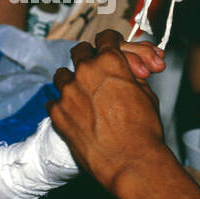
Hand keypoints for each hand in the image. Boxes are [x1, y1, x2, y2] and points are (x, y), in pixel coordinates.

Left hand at [48, 30, 167, 196]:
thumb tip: (125, 70)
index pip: (106, 38)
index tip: (111, 47)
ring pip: (62, 75)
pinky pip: (53, 101)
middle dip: (91, 57)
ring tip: (86, 93)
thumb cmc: (144, 129)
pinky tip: (74, 112)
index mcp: (110, 62)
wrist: (130, 161)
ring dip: (73, 80)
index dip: (111, 41)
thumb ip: (130, 75)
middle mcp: (84, 72)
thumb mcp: (146, 93)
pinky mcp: (57, 113)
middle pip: (80, 52)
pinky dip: (63, 104)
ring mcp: (67, 92)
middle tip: (99, 69)